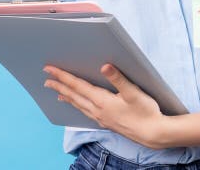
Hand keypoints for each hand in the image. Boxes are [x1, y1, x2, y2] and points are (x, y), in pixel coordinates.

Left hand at [43, 63, 166, 148]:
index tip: (50, 69)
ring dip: (67, 96)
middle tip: (46, 79)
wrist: (153, 134)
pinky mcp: (107, 122)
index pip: (77, 85)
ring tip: (57, 92)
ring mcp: (101, 118)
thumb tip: (105, 66)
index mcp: (102, 101)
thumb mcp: (133, 92)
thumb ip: (118, 78)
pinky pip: (86, 112)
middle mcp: (98, 110)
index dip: (63, 76)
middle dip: (59, 86)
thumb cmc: (145, 112)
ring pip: (78, 105)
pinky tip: (79, 106)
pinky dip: (78, 106)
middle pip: (74, 95)